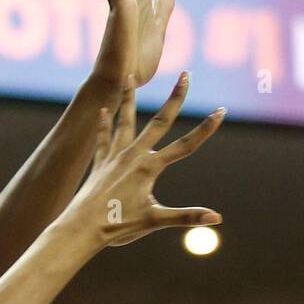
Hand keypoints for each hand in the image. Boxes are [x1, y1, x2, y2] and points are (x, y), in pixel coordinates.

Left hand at [72, 72, 223, 246]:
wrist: (82, 228)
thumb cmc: (118, 226)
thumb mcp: (155, 221)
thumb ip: (186, 216)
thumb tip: (216, 219)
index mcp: (150, 167)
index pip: (186, 145)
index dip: (206, 128)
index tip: (221, 111)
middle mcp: (133, 155)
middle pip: (160, 121)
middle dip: (175, 97)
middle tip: (186, 75)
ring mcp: (115, 156)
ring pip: (126, 120)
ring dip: (130, 97)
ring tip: (131, 75)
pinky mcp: (100, 163)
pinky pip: (103, 137)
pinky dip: (104, 123)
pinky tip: (103, 110)